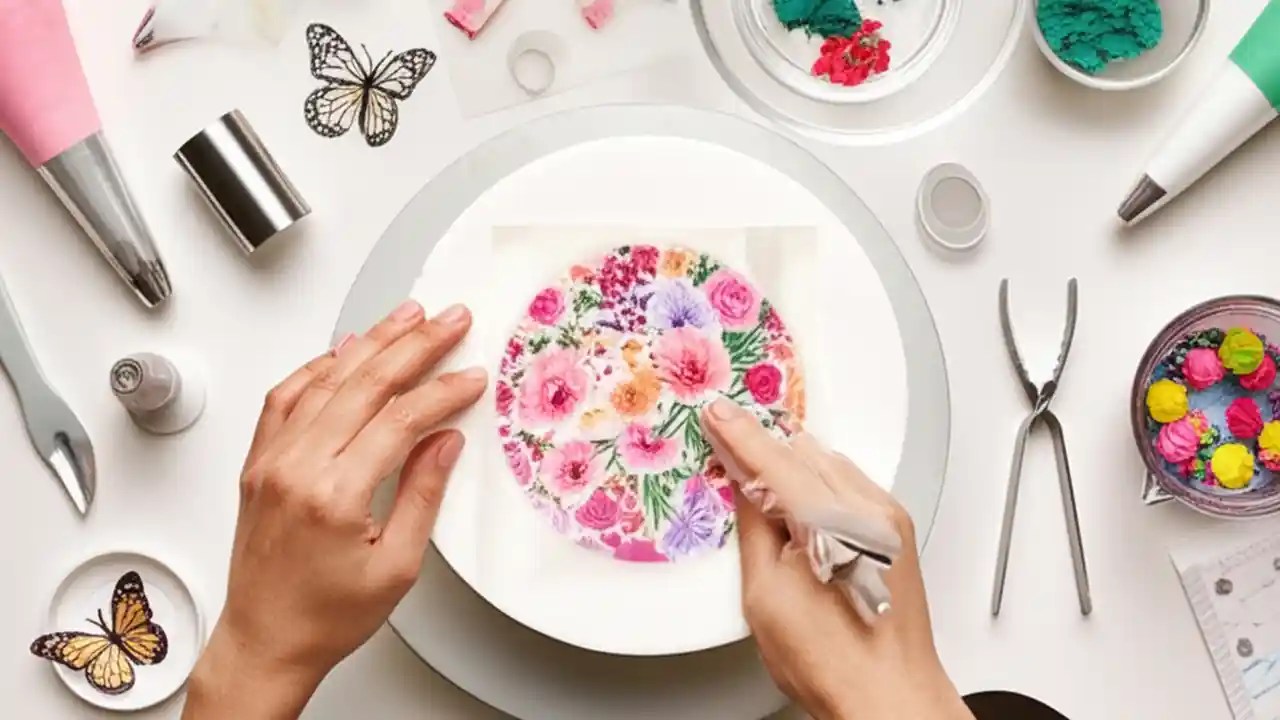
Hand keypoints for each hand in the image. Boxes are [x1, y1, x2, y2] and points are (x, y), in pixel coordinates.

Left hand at [184, 300, 486, 719]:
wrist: (265, 641)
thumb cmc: (325, 617)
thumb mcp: (395, 567)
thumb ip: (422, 495)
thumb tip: (444, 441)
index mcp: (333, 495)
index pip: (399, 420)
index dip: (442, 392)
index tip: (470, 377)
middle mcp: (296, 468)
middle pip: (363, 384)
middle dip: (414, 345)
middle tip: (448, 320)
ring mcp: (271, 461)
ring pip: (324, 380)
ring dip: (370, 343)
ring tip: (405, 317)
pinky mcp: (258, 463)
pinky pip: (285, 398)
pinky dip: (317, 367)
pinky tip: (343, 351)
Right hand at [700, 398, 971, 719]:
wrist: (888, 697)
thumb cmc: (833, 662)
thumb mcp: (766, 594)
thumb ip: (754, 525)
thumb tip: (743, 483)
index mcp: (835, 522)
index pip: (775, 459)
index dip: (740, 434)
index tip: (718, 413)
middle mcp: (870, 512)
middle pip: (805, 454)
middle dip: (765, 451)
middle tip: (727, 450)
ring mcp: (889, 520)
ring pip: (830, 465)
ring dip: (793, 467)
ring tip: (759, 487)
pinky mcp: (896, 532)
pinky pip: (850, 486)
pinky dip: (819, 484)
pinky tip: (798, 506)